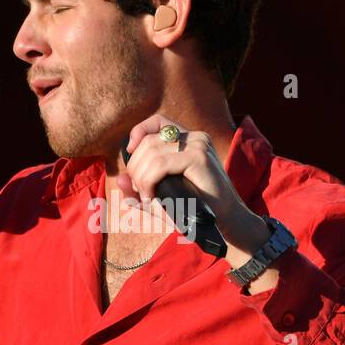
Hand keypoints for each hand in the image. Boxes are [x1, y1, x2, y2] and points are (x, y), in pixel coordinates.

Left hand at [120, 114, 271, 257]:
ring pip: (151, 152)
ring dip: (141, 178)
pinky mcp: (199, 159)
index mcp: (189, 140)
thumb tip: (119, 179)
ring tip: (148, 197)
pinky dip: (149, 181)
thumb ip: (139, 191)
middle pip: (148, 141)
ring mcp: (198, 146)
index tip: (131, 154)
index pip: (157, 121)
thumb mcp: (161, 200)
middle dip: (135, 168)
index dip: (138, 133)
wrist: (225, 223)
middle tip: (141, 192)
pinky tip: (152, 196)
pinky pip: (160, 164)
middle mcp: (194, 137)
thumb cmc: (195, 210)